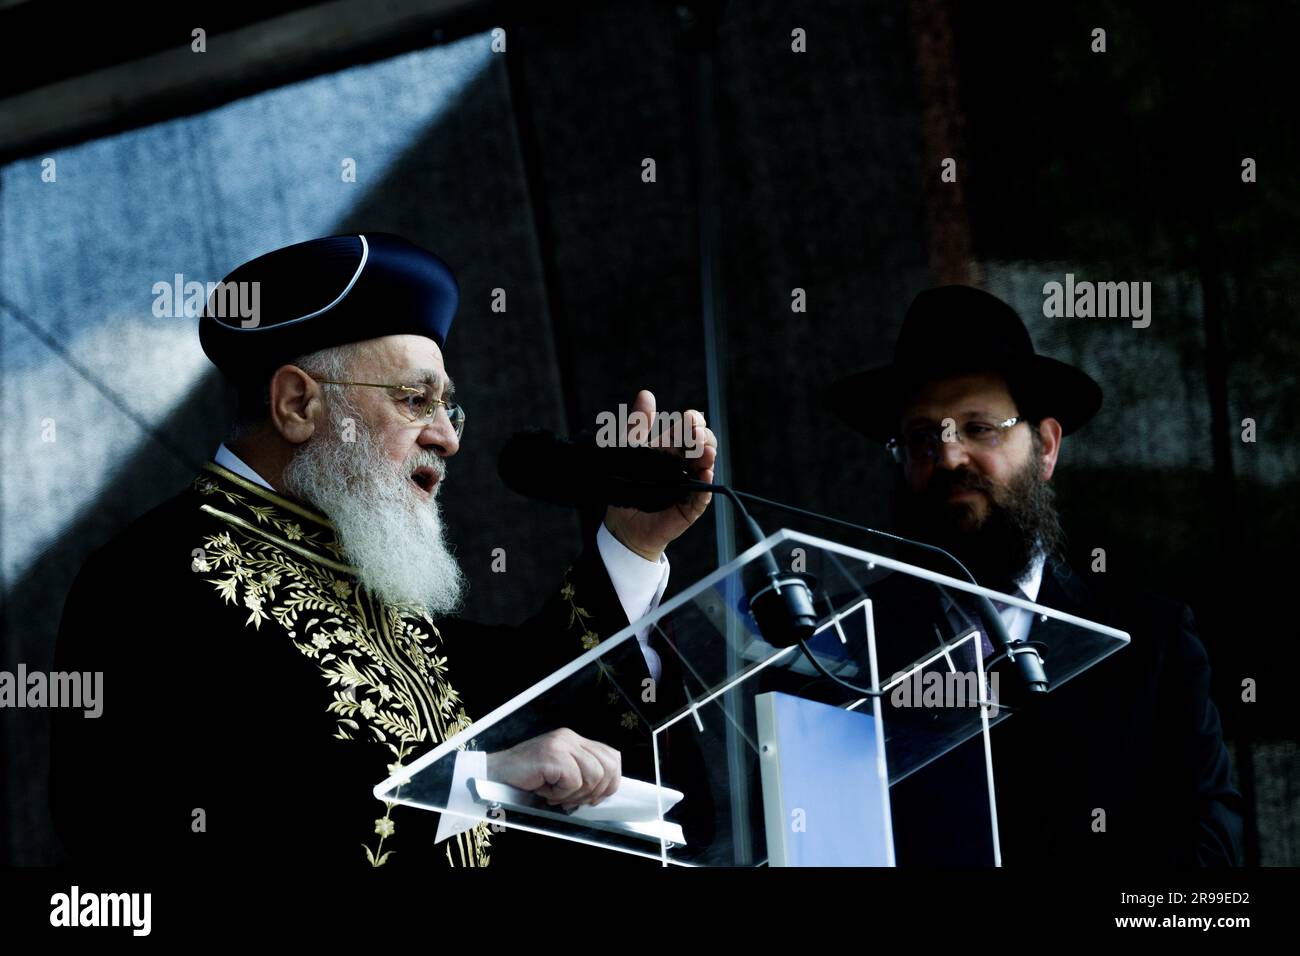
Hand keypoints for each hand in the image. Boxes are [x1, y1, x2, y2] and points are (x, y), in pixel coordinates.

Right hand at [485, 728, 620, 810]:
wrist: (495, 776)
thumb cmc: (526, 779)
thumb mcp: (561, 774)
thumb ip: (583, 774)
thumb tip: (606, 791)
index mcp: (575, 740)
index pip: (612, 757)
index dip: (611, 782)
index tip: (594, 799)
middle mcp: (571, 738)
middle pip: (610, 766)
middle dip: (596, 792)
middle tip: (573, 800)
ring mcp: (562, 744)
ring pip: (594, 776)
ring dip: (575, 795)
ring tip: (555, 795)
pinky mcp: (554, 755)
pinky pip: (574, 782)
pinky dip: (560, 794)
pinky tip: (545, 791)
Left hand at [603, 389, 716, 561]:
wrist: (621, 524)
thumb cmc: (626, 485)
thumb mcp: (629, 450)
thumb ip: (638, 424)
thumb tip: (646, 394)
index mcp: (671, 448)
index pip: (691, 429)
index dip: (695, 421)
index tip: (691, 418)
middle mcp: (684, 464)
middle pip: (704, 444)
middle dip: (704, 436)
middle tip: (695, 435)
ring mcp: (690, 484)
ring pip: (707, 466)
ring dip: (709, 456)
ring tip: (705, 452)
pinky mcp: (690, 506)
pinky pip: (703, 496)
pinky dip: (706, 485)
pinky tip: (705, 474)